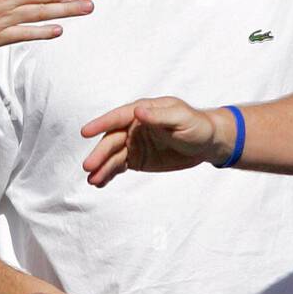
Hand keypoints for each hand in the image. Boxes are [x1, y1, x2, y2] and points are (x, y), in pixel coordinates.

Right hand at [81, 97, 231, 187]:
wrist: (207, 143)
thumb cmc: (196, 125)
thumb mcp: (181, 119)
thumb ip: (159, 116)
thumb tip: (138, 111)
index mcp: (143, 112)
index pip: (118, 117)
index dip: (101, 123)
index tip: (85, 132)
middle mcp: (134, 127)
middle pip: (112, 140)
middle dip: (100, 153)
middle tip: (88, 167)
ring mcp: (134, 143)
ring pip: (113, 156)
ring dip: (101, 167)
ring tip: (92, 180)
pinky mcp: (137, 159)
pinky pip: (119, 166)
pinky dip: (108, 174)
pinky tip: (99, 182)